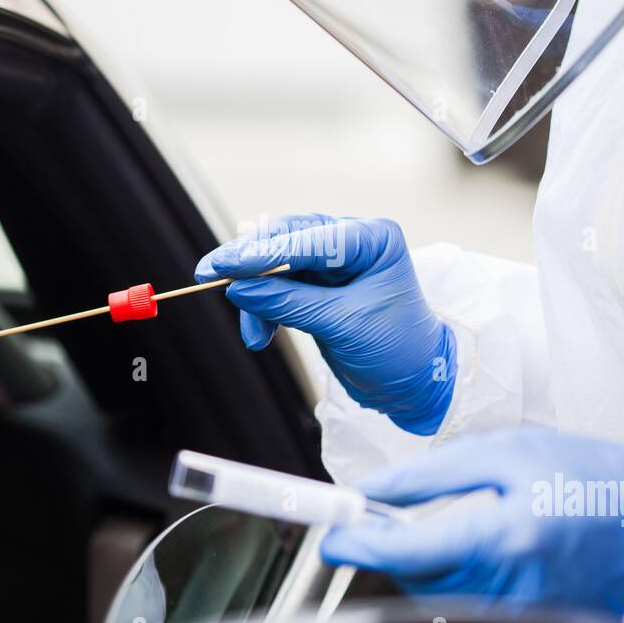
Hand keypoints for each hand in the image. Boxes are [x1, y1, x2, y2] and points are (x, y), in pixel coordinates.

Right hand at [195, 214, 454, 435]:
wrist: (415, 384)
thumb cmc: (397, 350)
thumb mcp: (342, 325)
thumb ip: (289, 302)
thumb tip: (238, 287)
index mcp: (371, 238)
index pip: (308, 238)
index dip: (262, 252)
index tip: (224, 264)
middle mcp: (352, 242)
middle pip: (285, 240)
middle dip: (250, 265)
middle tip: (209, 275)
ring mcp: (334, 264)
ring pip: (276, 266)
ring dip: (256, 296)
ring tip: (253, 335)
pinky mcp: (319, 288)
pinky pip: (279, 287)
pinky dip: (264, 309)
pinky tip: (260, 334)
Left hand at [320, 429, 623, 617]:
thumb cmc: (588, 476)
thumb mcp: (506, 452)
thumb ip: (431, 474)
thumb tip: (374, 491)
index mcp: (504, 538)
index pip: (407, 553)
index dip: (360, 545)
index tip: (332, 535)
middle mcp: (511, 588)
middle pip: (416, 581)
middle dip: (394, 548)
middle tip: (393, 514)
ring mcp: (523, 613)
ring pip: (438, 598)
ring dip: (426, 564)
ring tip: (457, 525)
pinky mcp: (531, 622)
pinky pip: (470, 606)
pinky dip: (457, 579)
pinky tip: (479, 549)